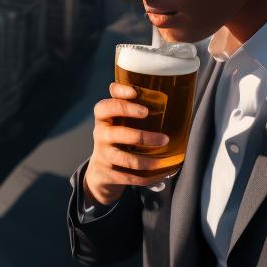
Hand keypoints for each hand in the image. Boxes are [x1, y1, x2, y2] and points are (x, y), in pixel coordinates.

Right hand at [83, 82, 170, 206]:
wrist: (101, 170)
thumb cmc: (117, 135)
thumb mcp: (117, 118)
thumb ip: (128, 102)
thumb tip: (159, 88)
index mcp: (103, 118)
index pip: (104, 107)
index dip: (121, 103)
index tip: (140, 102)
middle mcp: (100, 135)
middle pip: (118, 134)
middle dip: (143, 136)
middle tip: (165, 138)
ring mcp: (104, 156)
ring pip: (127, 160)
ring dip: (149, 161)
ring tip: (166, 160)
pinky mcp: (110, 174)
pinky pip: (131, 178)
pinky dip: (149, 177)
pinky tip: (162, 173)